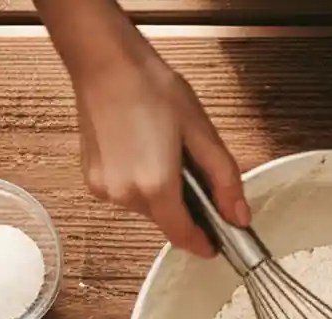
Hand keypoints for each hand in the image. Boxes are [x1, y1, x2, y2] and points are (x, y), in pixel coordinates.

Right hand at [73, 49, 248, 257]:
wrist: (105, 62)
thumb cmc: (150, 87)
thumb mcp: (201, 132)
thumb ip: (224, 180)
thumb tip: (239, 217)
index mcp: (155, 185)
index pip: (182, 236)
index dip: (202, 243)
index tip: (215, 242)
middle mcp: (125, 194)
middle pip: (166, 220)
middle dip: (183, 205)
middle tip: (190, 168)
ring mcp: (104, 188)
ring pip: (146, 207)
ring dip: (160, 191)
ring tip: (163, 150)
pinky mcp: (91, 179)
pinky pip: (126, 193)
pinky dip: (139, 182)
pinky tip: (142, 149)